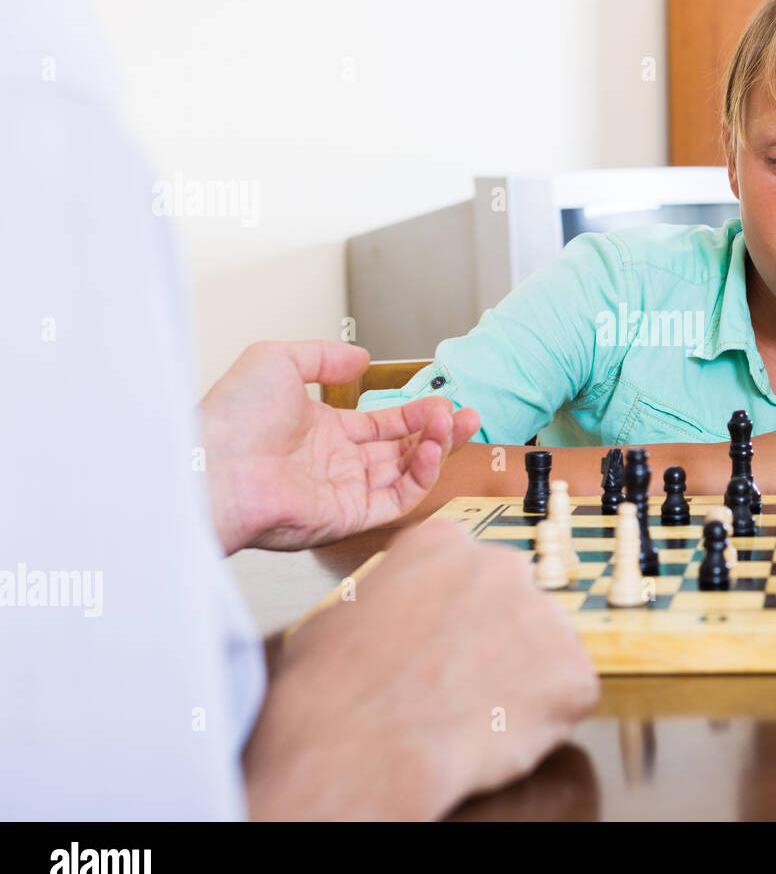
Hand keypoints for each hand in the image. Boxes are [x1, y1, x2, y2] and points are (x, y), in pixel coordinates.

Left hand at [201, 340, 478, 552]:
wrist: (212, 465)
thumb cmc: (230, 417)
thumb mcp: (276, 360)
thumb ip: (323, 357)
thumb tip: (359, 356)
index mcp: (319, 432)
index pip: (380, 426)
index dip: (413, 413)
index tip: (441, 400)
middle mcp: (334, 464)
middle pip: (401, 450)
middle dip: (437, 432)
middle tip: (465, 415)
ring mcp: (342, 491)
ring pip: (405, 473)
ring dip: (434, 447)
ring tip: (454, 423)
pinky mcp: (347, 516)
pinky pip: (396, 498)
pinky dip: (421, 475)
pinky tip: (431, 447)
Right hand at [243, 517, 599, 819]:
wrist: (361, 744)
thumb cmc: (335, 689)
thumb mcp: (343, 613)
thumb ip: (393, 600)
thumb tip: (397, 619)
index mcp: (443, 543)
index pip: (468, 569)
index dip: (457, 612)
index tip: (445, 639)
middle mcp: (501, 565)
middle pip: (513, 603)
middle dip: (495, 641)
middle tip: (462, 683)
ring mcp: (544, 615)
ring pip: (545, 648)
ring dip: (521, 679)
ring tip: (475, 714)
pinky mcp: (573, 672)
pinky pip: (569, 695)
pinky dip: (546, 720)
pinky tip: (499, 733)